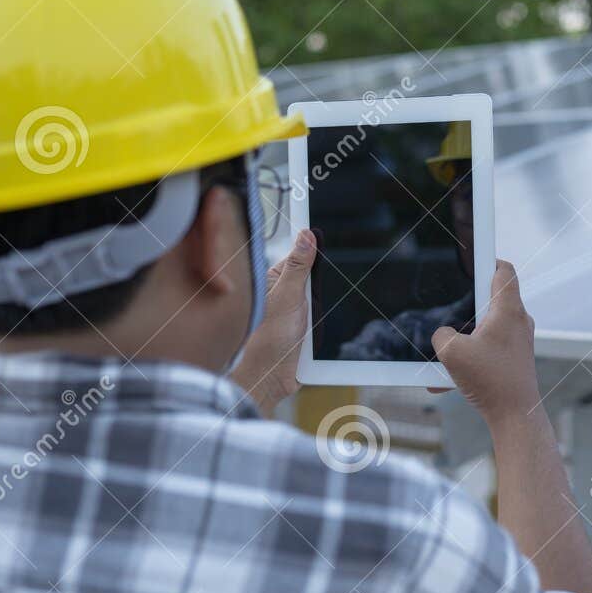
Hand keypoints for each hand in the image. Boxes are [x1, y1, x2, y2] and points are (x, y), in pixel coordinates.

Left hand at [229, 229, 314, 414]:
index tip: (320, 213)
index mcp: (276, 279)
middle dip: (322, 286)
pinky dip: (324, 325)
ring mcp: (295, 311)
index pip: (301, 254)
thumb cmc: (267, 340)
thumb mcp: (288, 297)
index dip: (313, 243)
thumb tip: (306, 235)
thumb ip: (300, 267)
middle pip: (316, 277)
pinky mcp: (304, 330)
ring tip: (310, 323)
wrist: (270, 379)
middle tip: (312, 297)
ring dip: (323, 309)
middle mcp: (284, 293)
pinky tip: (316, 333)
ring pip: (322, 299)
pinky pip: (324, 320)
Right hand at [431, 261, 543, 427]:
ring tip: (448, 352)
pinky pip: (490, 349)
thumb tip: (444, 334)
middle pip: (495, 297)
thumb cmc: (490, 381)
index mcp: (508, 310)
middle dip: (469, 302)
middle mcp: (519, 322)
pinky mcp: (517, 358)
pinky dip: (472, 358)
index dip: (487, 258)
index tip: (472, 257)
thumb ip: (441, 334)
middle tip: (452, 306)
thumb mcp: (451, 352)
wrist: (515, 417)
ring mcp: (520, 341)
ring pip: (490, 326)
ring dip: (468, 335)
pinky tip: (449, 380)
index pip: (504, 270)